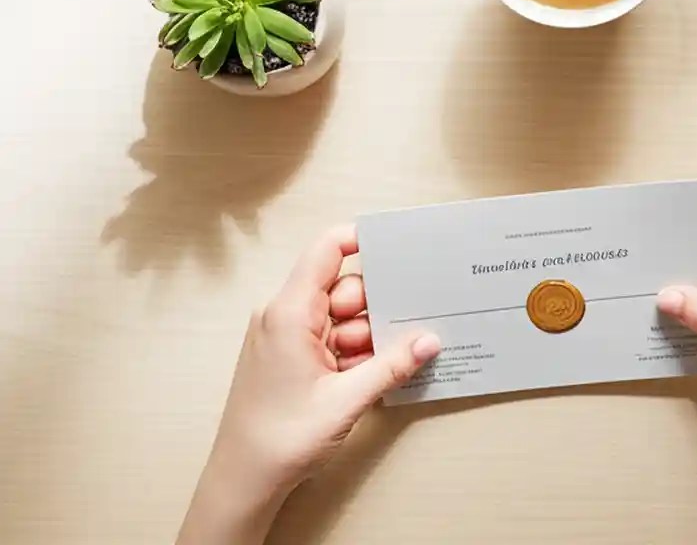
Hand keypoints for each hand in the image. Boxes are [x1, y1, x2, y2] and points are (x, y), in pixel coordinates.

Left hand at [178, 225, 439, 544]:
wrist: (244, 480)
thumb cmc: (279, 439)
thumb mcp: (346, 400)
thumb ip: (392, 365)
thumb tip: (429, 340)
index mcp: (289, 313)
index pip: (327, 251)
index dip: (362, 240)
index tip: (399, 245)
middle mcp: (285, 317)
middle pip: (344, 288)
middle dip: (376, 309)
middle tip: (404, 332)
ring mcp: (288, 338)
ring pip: (343, 318)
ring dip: (368, 339)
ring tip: (383, 367)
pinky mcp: (292, 357)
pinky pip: (333, 340)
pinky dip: (355, 354)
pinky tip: (369, 377)